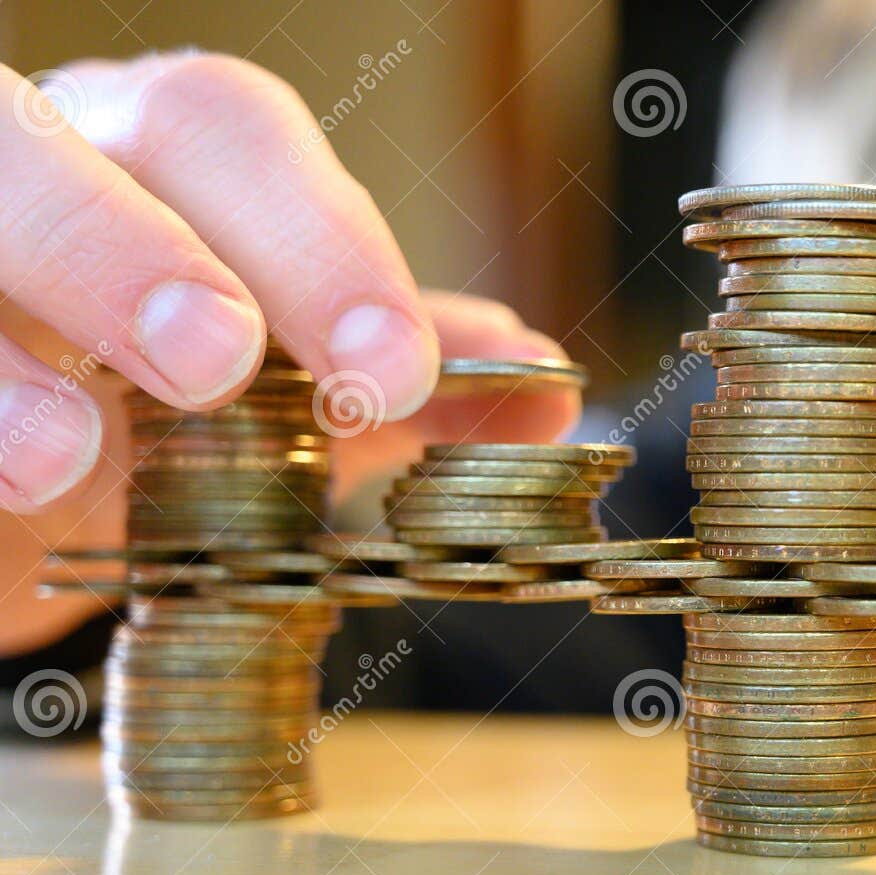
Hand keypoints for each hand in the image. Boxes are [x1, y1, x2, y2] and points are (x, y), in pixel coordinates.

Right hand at [0, 52, 577, 652]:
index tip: (395, 375)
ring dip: (3, 340)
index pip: (230, 138)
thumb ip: (387, 380)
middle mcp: (26, 173)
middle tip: (216, 364)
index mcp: (150, 169)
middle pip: (45, 139)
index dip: (317, 244)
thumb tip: (543, 382)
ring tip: (64, 457)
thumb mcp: (270, 405)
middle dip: (130, 245)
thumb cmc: (138, 412)